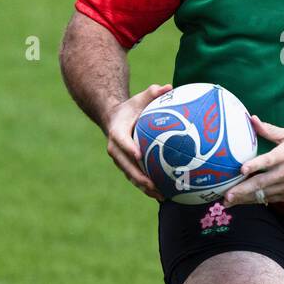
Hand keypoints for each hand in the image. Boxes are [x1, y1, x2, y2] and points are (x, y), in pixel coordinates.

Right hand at [106, 83, 172, 200]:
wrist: (115, 119)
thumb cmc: (132, 108)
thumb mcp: (140, 98)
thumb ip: (153, 92)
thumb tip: (168, 87)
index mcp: (117, 131)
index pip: (121, 141)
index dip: (128, 148)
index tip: (138, 154)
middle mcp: (115, 148)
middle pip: (125, 165)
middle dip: (137, 176)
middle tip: (151, 183)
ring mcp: (120, 159)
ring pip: (130, 176)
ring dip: (144, 187)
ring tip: (160, 195)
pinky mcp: (127, 166)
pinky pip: (136, 178)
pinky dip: (147, 188)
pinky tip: (163, 195)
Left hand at [223, 116, 283, 206]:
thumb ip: (269, 130)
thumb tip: (252, 119)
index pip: (268, 160)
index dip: (255, 165)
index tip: (242, 169)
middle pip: (261, 183)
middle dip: (242, 190)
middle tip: (226, 196)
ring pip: (263, 195)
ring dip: (245, 199)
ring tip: (227, 202)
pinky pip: (270, 199)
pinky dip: (256, 201)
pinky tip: (243, 202)